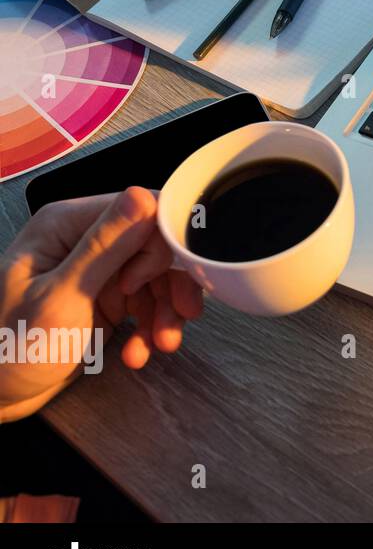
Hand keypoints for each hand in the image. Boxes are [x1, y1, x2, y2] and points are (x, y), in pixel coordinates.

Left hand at [0, 188, 202, 415]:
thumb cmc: (9, 349)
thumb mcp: (62, 298)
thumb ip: (105, 247)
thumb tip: (142, 196)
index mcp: (66, 226)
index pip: (141, 209)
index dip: (162, 244)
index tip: (163, 281)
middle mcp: (84, 240)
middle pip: (156, 245)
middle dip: (171, 284)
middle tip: (181, 316)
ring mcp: (97, 269)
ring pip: (158, 276)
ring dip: (165, 312)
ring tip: (162, 344)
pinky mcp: (107, 297)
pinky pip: (148, 302)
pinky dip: (151, 328)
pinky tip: (139, 352)